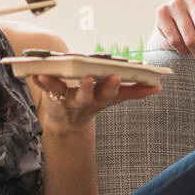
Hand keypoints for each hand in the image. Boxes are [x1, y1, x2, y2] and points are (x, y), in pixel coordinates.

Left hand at [31, 74, 159, 134]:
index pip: (110, 93)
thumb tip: (158, 87)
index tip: (118, 76)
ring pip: (64, 92)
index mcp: (102, 98)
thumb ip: (135, 92)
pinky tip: (35, 73)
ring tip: (50, 74)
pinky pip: (46, 88)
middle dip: (90, 88)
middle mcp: (85, 100)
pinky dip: (41, 81)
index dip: (113, 86)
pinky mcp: (51, 95)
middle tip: (91, 78)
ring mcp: (67, 99)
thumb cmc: (92, 101)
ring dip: (56, 84)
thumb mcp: (114, 97)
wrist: (67, 121)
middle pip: (88, 95)